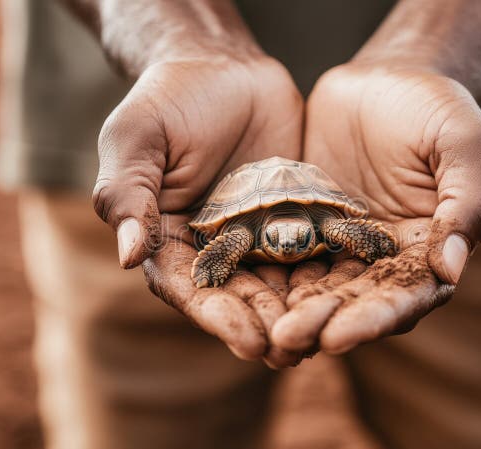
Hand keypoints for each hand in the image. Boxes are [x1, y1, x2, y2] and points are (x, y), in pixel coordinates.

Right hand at [93, 56, 306, 366]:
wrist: (223, 66)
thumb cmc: (169, 100)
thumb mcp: (137, 138)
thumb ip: (128, 193)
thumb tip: (125, 256)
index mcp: (170, 241)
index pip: (191, 289)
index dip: (219, 317)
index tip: (249, 340)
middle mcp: (215, 249)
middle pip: (241, 297)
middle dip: (268, 326)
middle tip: (297, 350)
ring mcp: (259, 237)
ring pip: (282, 284)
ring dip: (302, 313)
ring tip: (328, 335)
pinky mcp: (296, 220)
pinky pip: (314, 250)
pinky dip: (330, 273)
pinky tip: (354, 292)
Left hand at [272, 63, 480, 353]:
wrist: (383, 78)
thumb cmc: (435, 109)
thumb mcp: (466, 145)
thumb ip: (468, 204)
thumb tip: (449, 271)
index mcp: (429, 250)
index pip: (406, 296)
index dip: (375, 318)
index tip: (339, 336)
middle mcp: (385, 260)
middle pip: (356, 302)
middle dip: (323, 323)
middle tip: (288, 340)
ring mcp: (343, 246)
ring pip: (317, 288)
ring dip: (292, 312)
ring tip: (263, 331)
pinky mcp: (307, 228)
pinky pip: (286, 256)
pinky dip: (268, 277)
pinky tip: (241, 293)